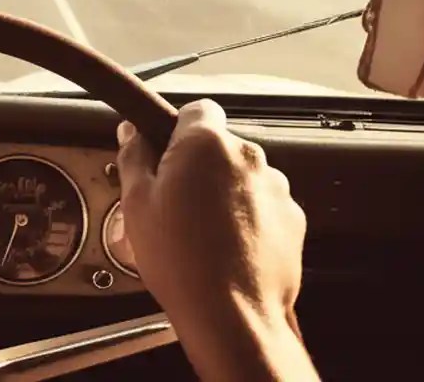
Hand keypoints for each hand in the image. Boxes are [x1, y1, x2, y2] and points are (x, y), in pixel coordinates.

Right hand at [116, 100, 316, 381]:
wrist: (232, 314)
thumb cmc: (182, 261)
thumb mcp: (136, 204)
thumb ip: (133, 156)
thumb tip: (131, 132)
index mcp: (205, 143)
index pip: (196, 109)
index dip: (177, 129)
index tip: (165, 151)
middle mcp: (248, 157)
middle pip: (219, 146)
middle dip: (198, 166)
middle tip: (174, 201)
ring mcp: (276, 187)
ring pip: (242, 177)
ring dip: (224, 193)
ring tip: (201, 231)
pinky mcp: (292, 218)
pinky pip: (263, 205)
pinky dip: (247, 218)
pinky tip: (225, 246)